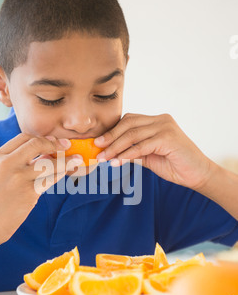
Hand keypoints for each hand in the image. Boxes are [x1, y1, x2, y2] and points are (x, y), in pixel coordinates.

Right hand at [0, 134, 82, 244]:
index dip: (41, 138)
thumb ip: (18, 160)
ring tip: (77, 159)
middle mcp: (7, 164)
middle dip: (54, 144)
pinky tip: (67, 172)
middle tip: (66, 146)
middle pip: (36, 144)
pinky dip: (61, 174)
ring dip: (66, 161)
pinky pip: (50, 179)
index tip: (53, 141)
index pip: (23, 137)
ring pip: (49, 163)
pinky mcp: (28, 193)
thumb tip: (47, 150)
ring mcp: (18, 178)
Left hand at [95, 113, 212, 190]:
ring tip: (104, 158)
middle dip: (110, 136)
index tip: (98, 143)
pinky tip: (117, 162)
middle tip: (97, 148)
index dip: (112, 130)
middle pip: (128, 123)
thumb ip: (134, 150)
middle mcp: (161, 120)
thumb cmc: (175, 166)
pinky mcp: (167, 138)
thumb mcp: (149, 156)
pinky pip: (141, 146)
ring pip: (132, 134)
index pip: (129, 120)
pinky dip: (127, 154)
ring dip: (115, 147)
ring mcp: (165, 127)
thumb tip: (112, 152)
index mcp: (157, 121)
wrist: (198, 175)